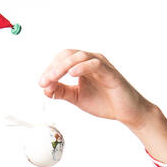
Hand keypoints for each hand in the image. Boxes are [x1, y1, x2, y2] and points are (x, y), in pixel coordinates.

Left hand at [38, 49, 154, 128]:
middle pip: (68, 55)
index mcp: (82, 66)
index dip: (49, 69)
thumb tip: (45, 89)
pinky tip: (71, 74)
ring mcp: (101, 65)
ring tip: (53, 78)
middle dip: (53, 67)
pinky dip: (82, 67)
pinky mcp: (110, 72)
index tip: (41, 84)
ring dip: (63, 67)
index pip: (62, 59)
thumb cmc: (103, 101)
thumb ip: (61, 91)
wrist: (125, 111)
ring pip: (79, 57)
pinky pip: (95, 64)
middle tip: (43, 82)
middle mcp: (91, 61)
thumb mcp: (76, 97)